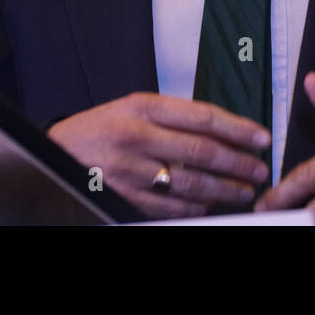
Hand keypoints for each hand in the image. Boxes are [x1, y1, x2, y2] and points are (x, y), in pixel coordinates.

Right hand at [47, 92, 271, 218]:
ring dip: (223, 190)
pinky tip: (210, 206)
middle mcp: (138, 136)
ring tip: (243, 191)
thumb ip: (172, 116)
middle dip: (238, 163)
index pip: (203, 117)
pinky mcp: (124, 196)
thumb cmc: (99, 128)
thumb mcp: (132, 108)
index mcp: (143, 107)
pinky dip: (195, 208)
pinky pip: (170, 207)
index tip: (261, 137)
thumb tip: (221, 132)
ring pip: (190, 183)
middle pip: (202, 151)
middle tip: (260, 170)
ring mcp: (130, 169)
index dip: (238, 128)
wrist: (54, 152)